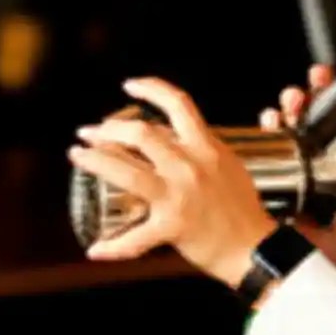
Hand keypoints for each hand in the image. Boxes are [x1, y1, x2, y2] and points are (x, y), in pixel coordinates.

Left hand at [68, 77, 275, 288]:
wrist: (255, 248)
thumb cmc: (244, 209)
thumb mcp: (228, 166)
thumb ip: (203, 150)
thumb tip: (175, 138)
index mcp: (208, 148)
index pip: (179, 105)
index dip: (151, 88)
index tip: (129, 85)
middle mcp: (192, 166)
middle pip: (141, 133)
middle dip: (109, 128)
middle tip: (91, 132)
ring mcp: (180, 195)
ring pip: (126, 170)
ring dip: (95, 160)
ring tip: (79, 154)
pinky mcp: (172, 227)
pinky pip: (134, 238)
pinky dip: (113, 246)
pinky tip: (97, 249)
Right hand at [259, 59, 335, 275]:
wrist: (279, 286)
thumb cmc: (316, 265)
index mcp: (333, 175)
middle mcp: (309, 167)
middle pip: (315, 116)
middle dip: (316, 91)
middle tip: (316, 78)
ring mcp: (284, 170)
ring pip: (289, 123)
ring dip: (292, 102)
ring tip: (292, 100)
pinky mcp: (256, 177)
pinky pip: (260, 142)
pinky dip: (267, 124)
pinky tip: (271, 120)